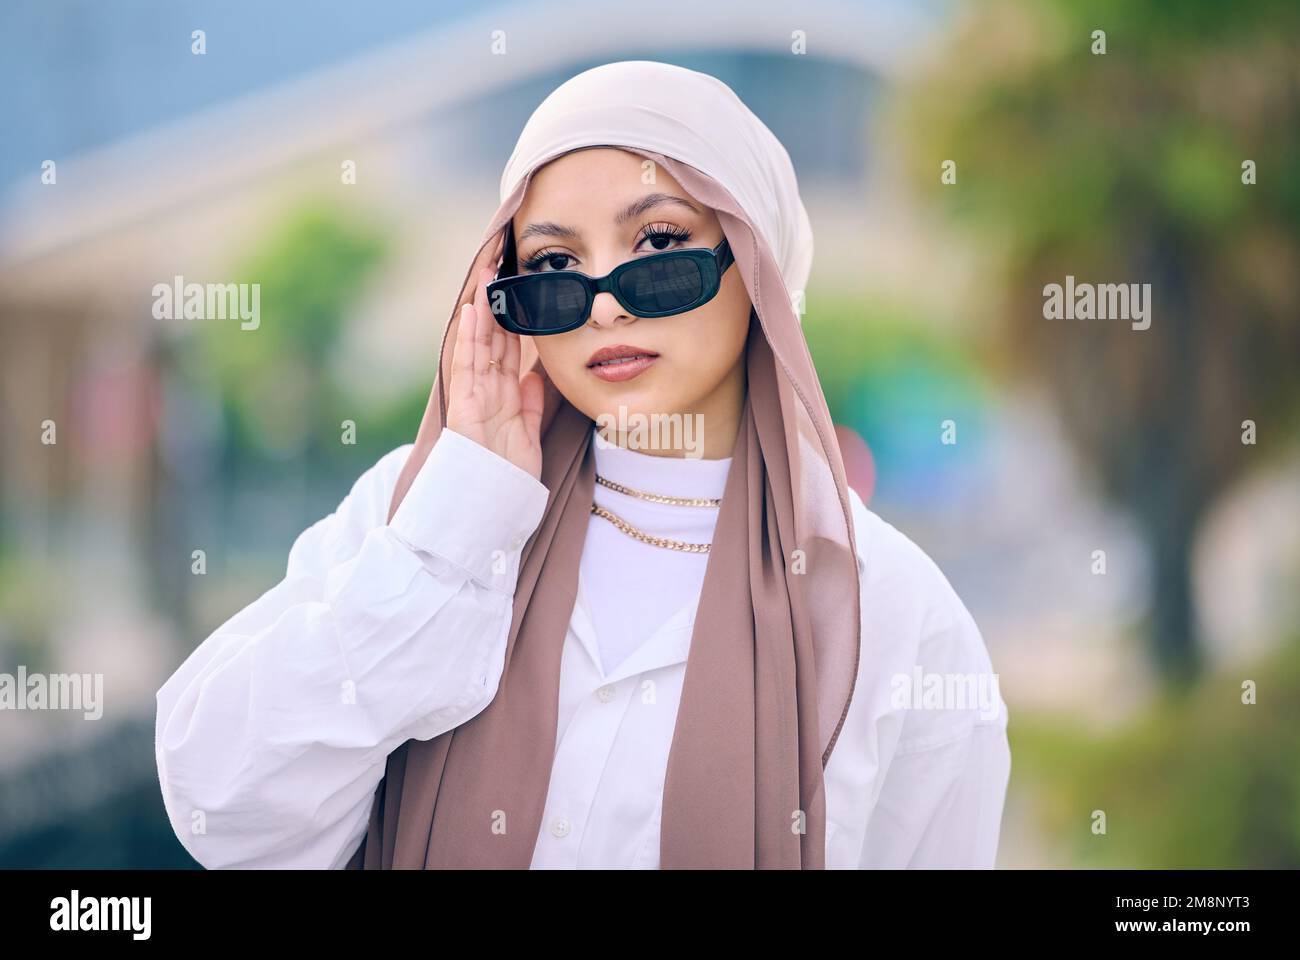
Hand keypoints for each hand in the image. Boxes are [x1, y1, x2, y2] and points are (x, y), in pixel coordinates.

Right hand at [445, 266, 544, 479]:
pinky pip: (466, 366)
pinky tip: (470, 311)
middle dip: (497, 304)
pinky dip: (467, 338)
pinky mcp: (464, 407)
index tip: (521, 290)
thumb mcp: (528, 434)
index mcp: (504, 398)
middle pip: (493, 340)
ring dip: (482, 309)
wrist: (490, 511)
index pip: (509, 350)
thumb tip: (537, 374)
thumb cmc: (507, 478)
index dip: (515, 320)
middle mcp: (487, 393)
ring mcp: (474, 397)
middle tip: (502, 267)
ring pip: (479, 344)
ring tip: (486, 275)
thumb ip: (530, 403)